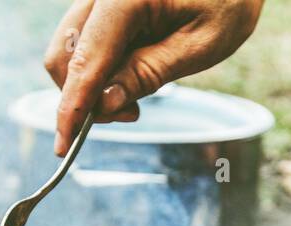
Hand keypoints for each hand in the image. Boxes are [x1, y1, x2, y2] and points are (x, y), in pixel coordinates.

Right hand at [44, 0, 264, 154]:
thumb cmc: (227, 1)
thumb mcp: (199, 45)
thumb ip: (149, 72)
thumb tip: (105, 102)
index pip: (85, 59)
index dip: (72, 107)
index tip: (64, 146)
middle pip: (64, 54)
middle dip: (84, 96)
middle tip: (130, 114)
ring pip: (69, 49)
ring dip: (91, 84)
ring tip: (134, 96)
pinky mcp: (103, 4)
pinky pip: (85, 41)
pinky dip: (99, 67)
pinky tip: (131, 72)